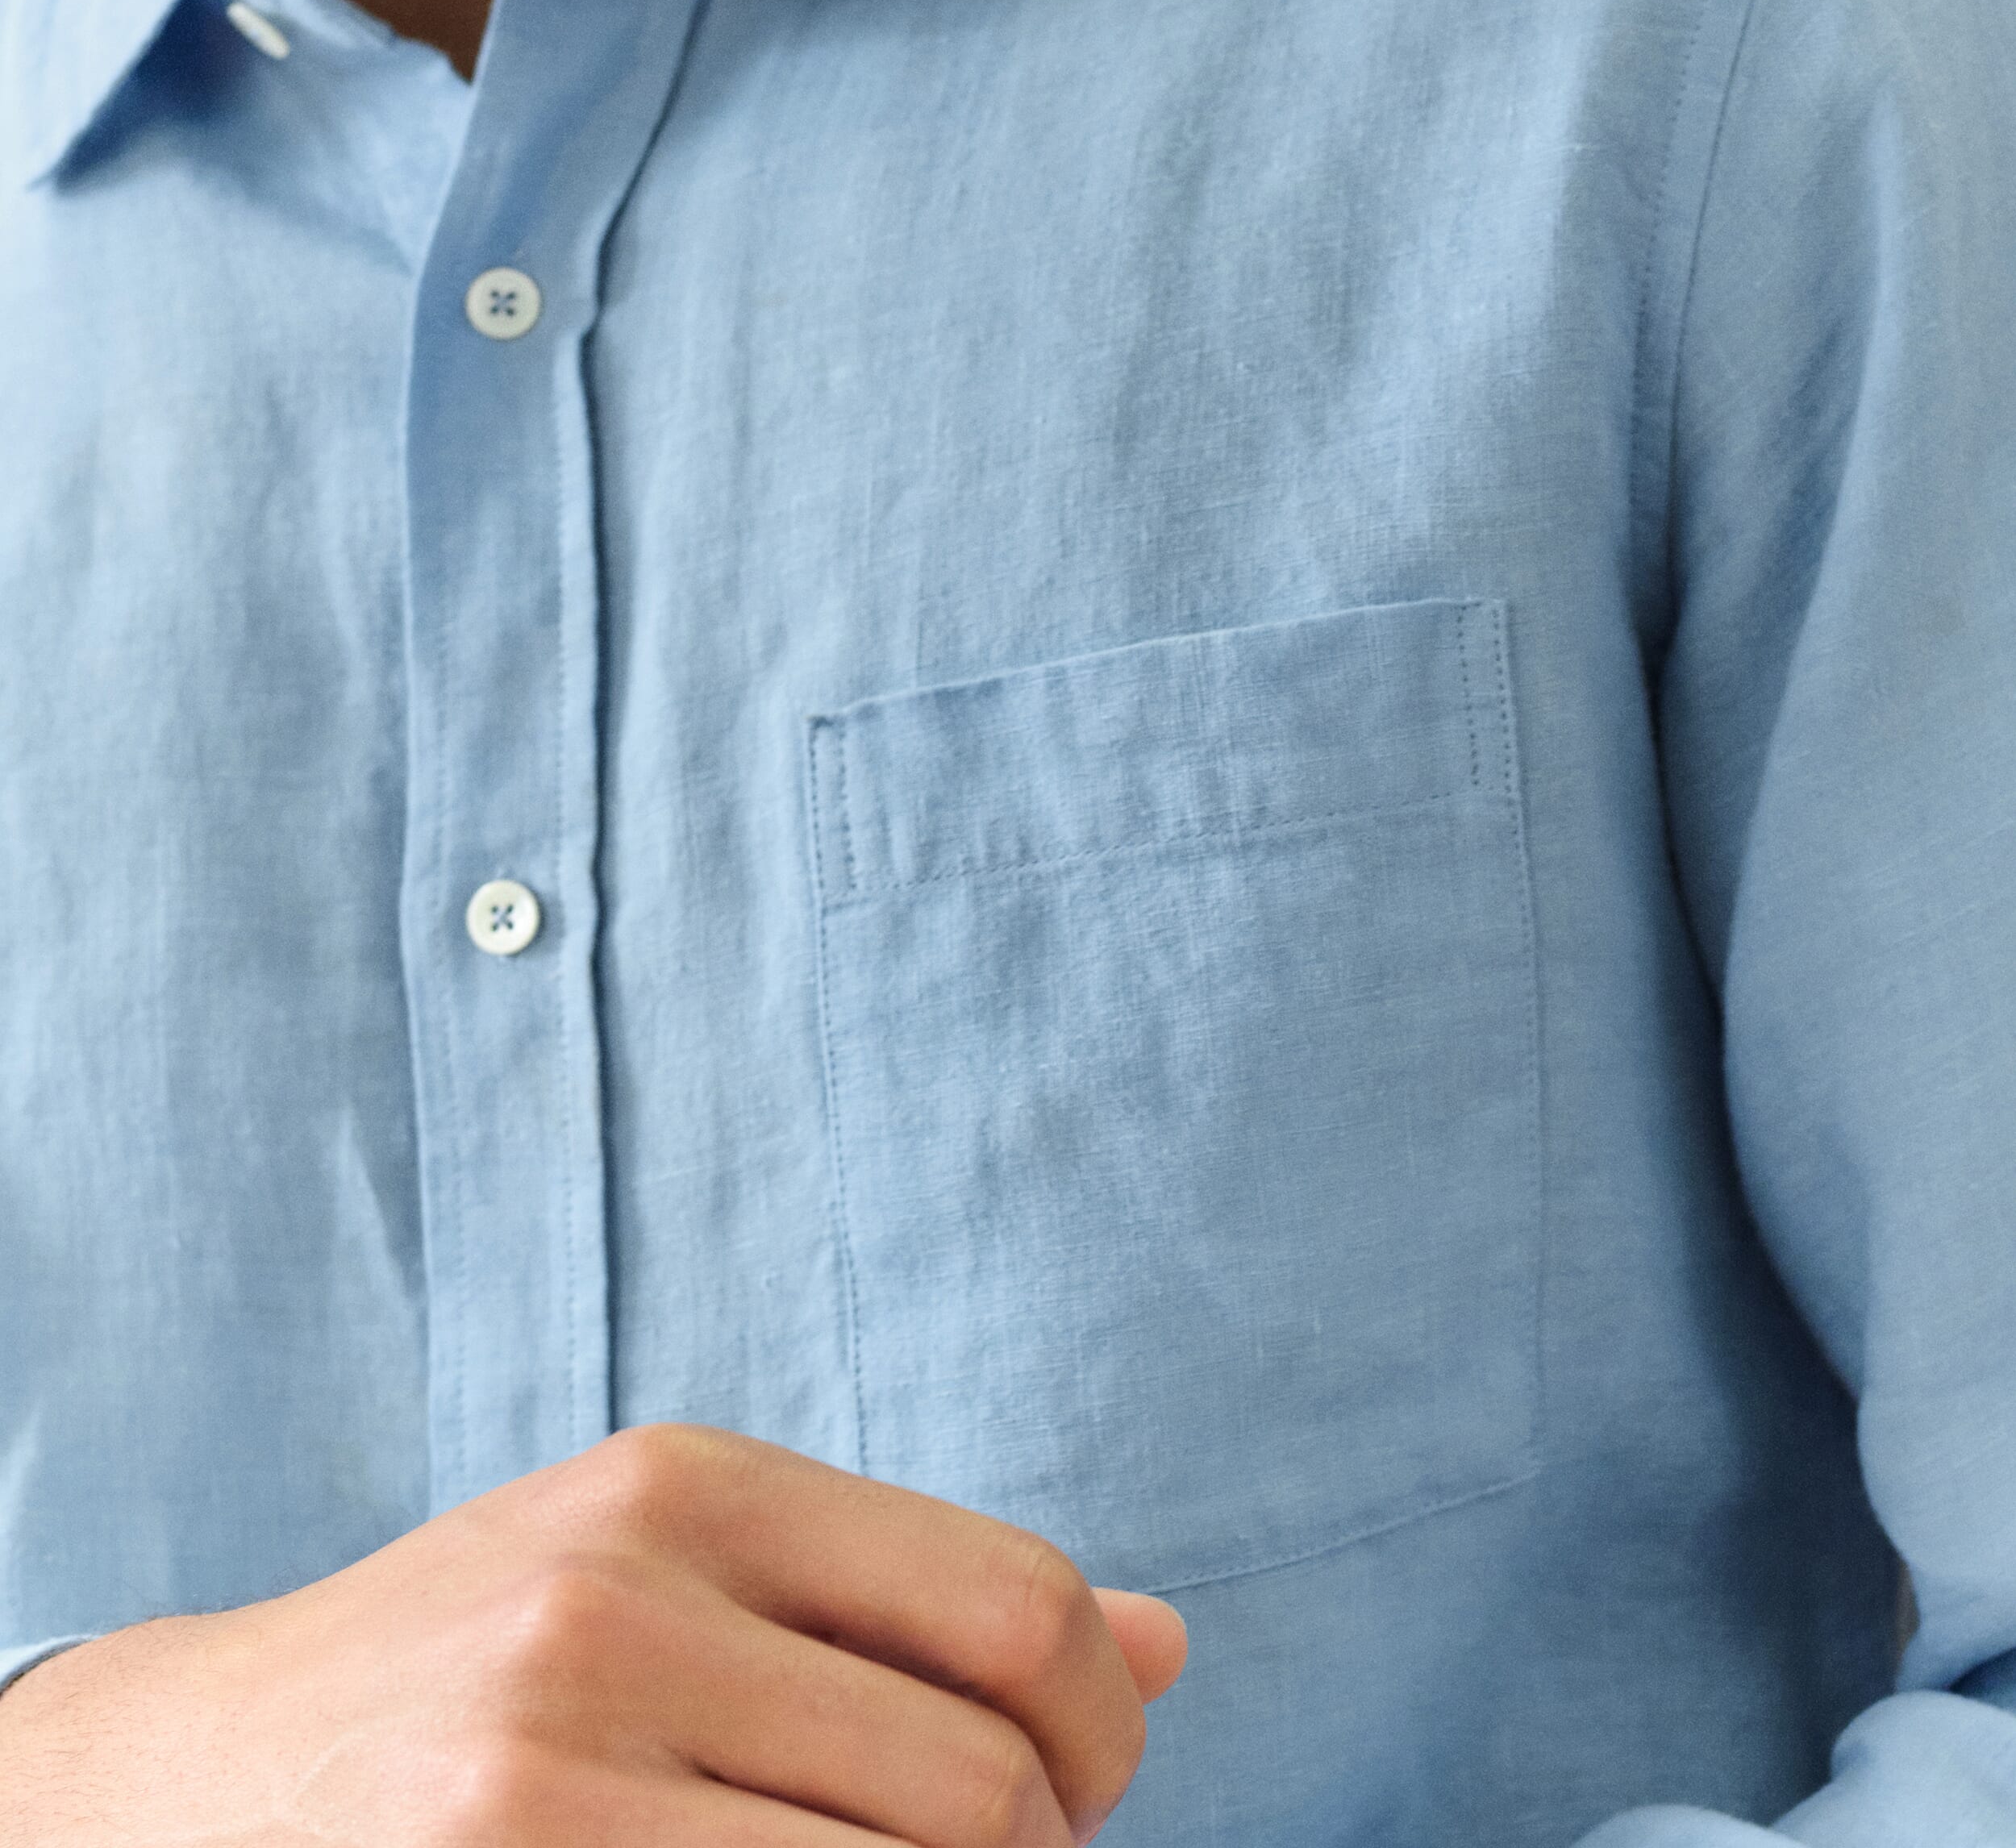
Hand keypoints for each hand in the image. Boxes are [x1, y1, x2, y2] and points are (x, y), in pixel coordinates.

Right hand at [0, 1424, 1187, 1845]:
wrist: (194, 1779)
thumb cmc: (484, 1675)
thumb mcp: (678, 1573)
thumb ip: (908, 1600)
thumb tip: (1170, 1648)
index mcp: (692, 1483)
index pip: (1023, 1608)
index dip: (1102, 1730)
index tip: (1079, 1793)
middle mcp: (621, 1594)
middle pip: (987, 1784)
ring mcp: (549, 1758)